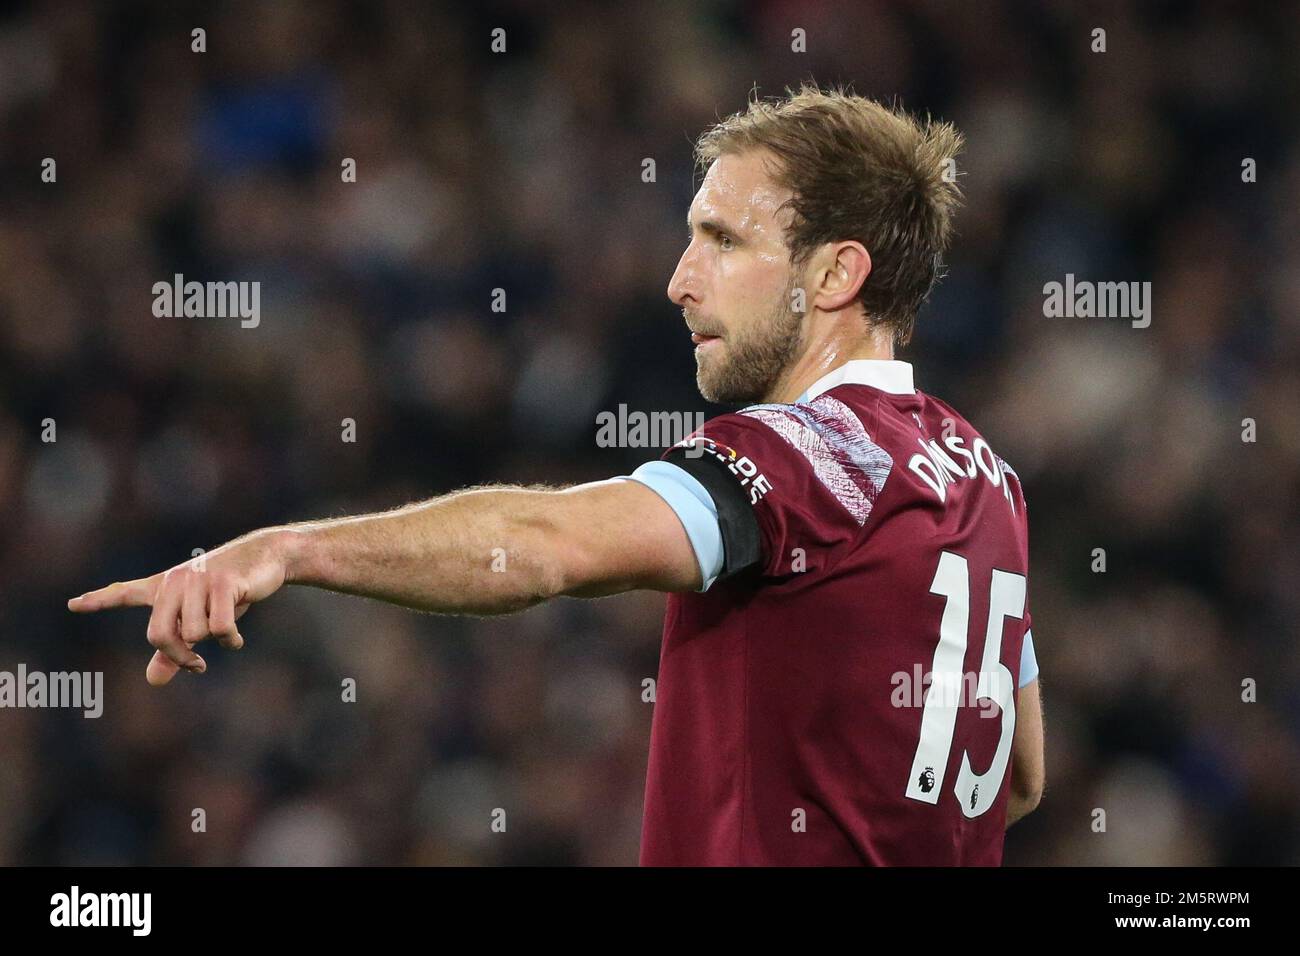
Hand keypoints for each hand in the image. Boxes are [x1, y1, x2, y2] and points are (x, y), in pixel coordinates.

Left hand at [67, 529, 292, 685]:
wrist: (265, 557)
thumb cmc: (231, 591)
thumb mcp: (199, 621)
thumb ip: (174, 651)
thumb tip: (151, 681)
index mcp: (164, 587)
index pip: (125, 593)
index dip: (99, 600)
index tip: (72, 604)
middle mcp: (174, 582)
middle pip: (160, 635)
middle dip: (180, 657)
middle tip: (197, 666)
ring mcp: (197, 580)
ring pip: (195, 634)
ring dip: (215, 641)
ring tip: (227, 628)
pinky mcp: (223, 584)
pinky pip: (220, 628)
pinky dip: (230, 640)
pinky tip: (236, 639)